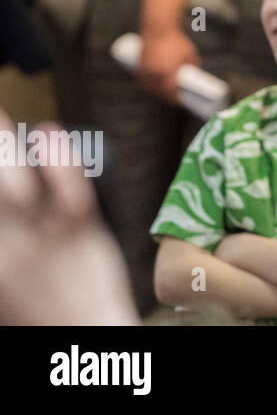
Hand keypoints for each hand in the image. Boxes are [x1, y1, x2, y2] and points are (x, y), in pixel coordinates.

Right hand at [0, 109, 137, 324]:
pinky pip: (68, 187)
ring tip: (1, 122)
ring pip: (15, 182)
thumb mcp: (3, 287)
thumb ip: (4, 248)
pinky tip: (50, 132)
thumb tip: (7, 219)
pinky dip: (58, 155)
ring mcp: (43, 239)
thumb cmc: (38, 317)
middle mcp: (5, 247)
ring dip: (5, 145)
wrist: (81, 342)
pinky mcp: (81, 232)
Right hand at [137, 26, 197, 103]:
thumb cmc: (176, 40)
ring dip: (155, 92)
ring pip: (148, 87)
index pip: (170, 92)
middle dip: (165, 97)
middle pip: (159, 92)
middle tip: (173, 98)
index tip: (179, 100)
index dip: (174, 98)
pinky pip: (142, 80)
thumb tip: (193, 75)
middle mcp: (154, 74)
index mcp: (167, 73)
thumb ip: (192, 65)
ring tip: (163, 93)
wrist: (158, 28)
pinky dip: (146, 84)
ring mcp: (145, 70)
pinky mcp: (139, 65)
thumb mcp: (190, 53)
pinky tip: (151, 86)